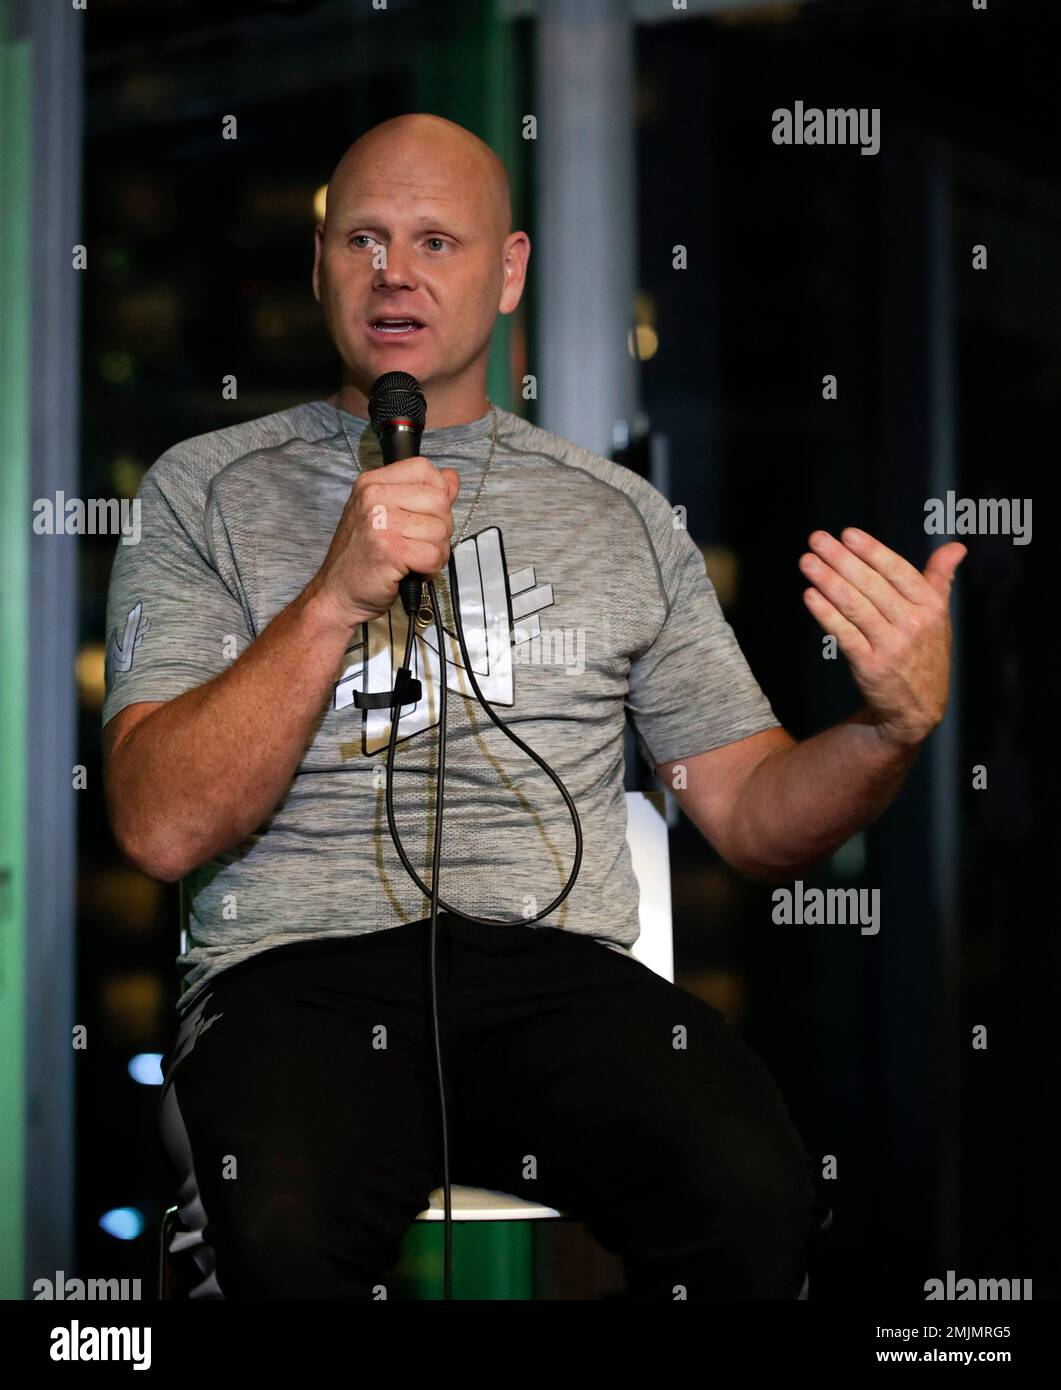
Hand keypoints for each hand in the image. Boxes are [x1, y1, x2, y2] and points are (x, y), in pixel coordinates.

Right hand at [311, 456, 460, 627]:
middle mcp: (373, 498)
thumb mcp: (388, 515)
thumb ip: (421, 494)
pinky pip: (434, 555)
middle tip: (419, 544)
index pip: (424, 469)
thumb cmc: (362, 558)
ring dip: (436, 553)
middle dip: (441, 529)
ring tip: (414, 560)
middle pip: (439, 501)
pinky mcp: (390, 551)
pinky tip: (412, 571)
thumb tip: (451, 478)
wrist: (338, 593)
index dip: (438, 493)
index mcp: (372, 484)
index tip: (426, 515)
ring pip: (440, 530)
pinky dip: (430, 569)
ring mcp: (381, 523)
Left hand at [799, 527, 966, 748]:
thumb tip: (956, 546)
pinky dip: (826, 614)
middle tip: (817, 539)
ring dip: (828, 581)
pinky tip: (810, 595)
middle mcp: (914, 625)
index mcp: (931, 608)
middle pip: (872, 585)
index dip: (872, 551)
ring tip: (807, 562)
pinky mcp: (870, 666)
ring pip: (855, 607)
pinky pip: (845, 634)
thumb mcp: (939, 616)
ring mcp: (892, 647)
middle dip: (841, 560)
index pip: (898, 572)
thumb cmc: (923, 652)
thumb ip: (940, 579)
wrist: (917, 707)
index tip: (848, 534)